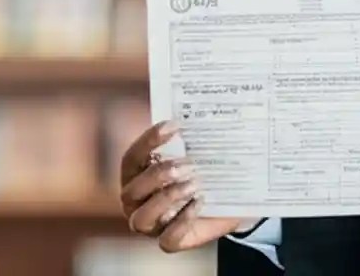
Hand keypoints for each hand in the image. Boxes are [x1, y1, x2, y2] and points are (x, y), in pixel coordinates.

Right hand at [119, 121, 258, 251]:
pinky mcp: (170, 242)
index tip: (173, 126)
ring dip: (167, 198)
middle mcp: (136, 203)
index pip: (132, 158)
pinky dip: (183, 221)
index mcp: (136, 176)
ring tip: (194, 184)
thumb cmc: (202, 173)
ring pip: (142, 218)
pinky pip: (168, 239)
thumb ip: (189, 140)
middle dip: (159, 175)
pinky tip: (199, 203)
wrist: (228, 204)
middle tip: (188, 164)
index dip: (148, 141)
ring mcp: (151, 225)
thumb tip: (197, 116)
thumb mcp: (196, 155)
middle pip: (132, 190)